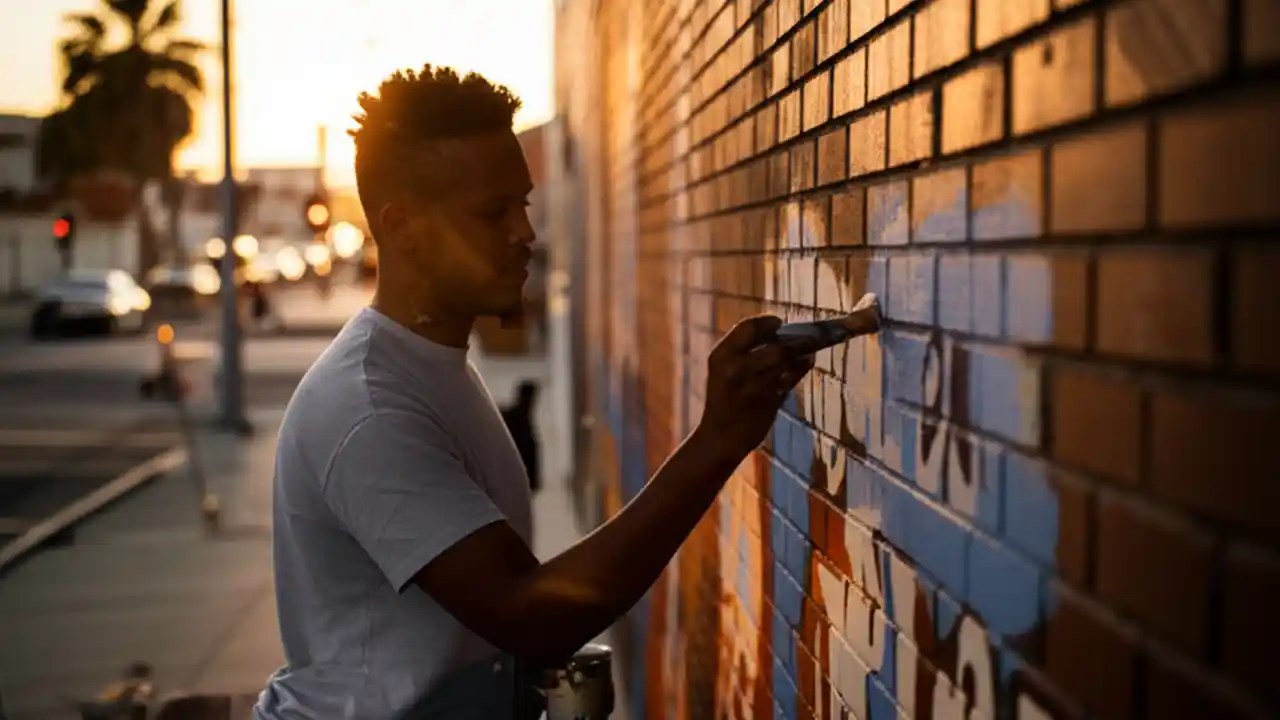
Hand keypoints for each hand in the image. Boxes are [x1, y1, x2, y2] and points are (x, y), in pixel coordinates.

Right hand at [695, 315, 815, 461]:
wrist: (720, 436)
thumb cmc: (723, 399)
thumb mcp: (722, 370)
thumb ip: (744, 351)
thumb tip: (779, 330)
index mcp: (720, 356)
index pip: (748, 327)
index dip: (767, 322)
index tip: (779, 322)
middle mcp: (735, 369)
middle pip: (776, 346)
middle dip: (796, 339)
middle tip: (809, 334)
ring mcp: (753, 387)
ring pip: (786, 361)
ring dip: (802, 351)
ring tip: (810, 346)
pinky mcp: (769, 402)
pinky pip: (791, 378)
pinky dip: (801, 367)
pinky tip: (806, 361)